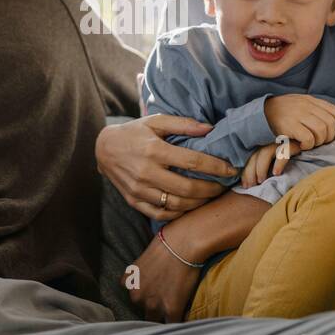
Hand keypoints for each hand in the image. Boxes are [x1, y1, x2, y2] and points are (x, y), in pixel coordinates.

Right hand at [96, 114, 235, 219]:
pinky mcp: (134, 201)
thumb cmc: (134, 133)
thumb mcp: (155, 121)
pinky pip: (161, 213)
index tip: (231, 169)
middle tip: (224, 186)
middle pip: (188, 188)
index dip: (216, 167)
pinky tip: (191, 205)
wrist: (103, 149)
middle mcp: (146, 172)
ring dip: (199, 203)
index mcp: (154, 150)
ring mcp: (139, 190)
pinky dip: (179, 212)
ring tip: (211, 196)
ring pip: (176, 204)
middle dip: (212, 189)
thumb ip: (183, 124)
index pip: (193, 161)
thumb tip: (210, 128)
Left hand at [128, 223, 203, 322]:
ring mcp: (152, 303)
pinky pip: (172, 323)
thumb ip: (140, 272)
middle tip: (164, 300)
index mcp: (128, 281)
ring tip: (172, 312)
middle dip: (151, 306)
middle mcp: (136, 294)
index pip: (132, 295)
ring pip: (153, 320)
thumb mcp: (145, 256)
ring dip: (162, 316)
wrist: (184, 243)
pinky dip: (177, 320)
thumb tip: (150, 277)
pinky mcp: (171, 309)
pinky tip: (182, 317)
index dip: (144, 295)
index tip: (152, 295)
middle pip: (141, 309)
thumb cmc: (167, 241)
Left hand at [239, 140, 302, 186]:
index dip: (247, 172)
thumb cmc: (298, 165)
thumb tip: (252, 185)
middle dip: (250, 171)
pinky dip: (279, 163)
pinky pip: (284, 151)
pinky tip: (277, 173)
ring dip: (261, 167)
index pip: (252, 158)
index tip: (245, 186)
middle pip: (256, 155)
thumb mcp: (278, 168)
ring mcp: (283, 142)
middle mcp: (273, 143)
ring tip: (261, 181)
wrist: (315, 155)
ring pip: (266, 152)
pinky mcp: (295, 144)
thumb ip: (268, 172)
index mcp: (267, 148)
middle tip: (250, 186)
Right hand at [263, 94, 334, 150]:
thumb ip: (313, 109)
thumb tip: (331, 120)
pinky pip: (309, 138)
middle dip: (329, 136)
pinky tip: (302, 145)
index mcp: (310, 100)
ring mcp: (299, 115)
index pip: (333, 109)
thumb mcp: (299, 104)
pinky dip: (309, 144)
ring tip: (310, 144)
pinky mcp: (291, 125)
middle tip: (321, 142)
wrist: (260, 113)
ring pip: (321, 131)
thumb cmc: (282, 112)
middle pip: (330, 123)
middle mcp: (306, 105)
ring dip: (319, 141)